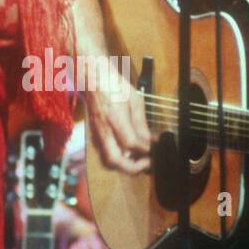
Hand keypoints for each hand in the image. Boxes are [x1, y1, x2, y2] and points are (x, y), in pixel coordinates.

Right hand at [83, 60, 151, 175]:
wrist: (92, 80)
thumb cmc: (114, 86)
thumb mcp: (134, 100)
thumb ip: (142, 123)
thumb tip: (150, 141)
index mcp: (114, 117)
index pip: (130, 143)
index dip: (146, 150)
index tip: (156, 148)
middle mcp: (103, 130)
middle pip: (115, 160)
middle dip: (133, 168)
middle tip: (148, 163)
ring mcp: (97, 135)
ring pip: (108, 162)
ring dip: (125, 167)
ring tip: (140, 162)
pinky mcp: (95, 137)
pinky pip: (105, 156)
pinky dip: (119, 161)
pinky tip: (130, 155)